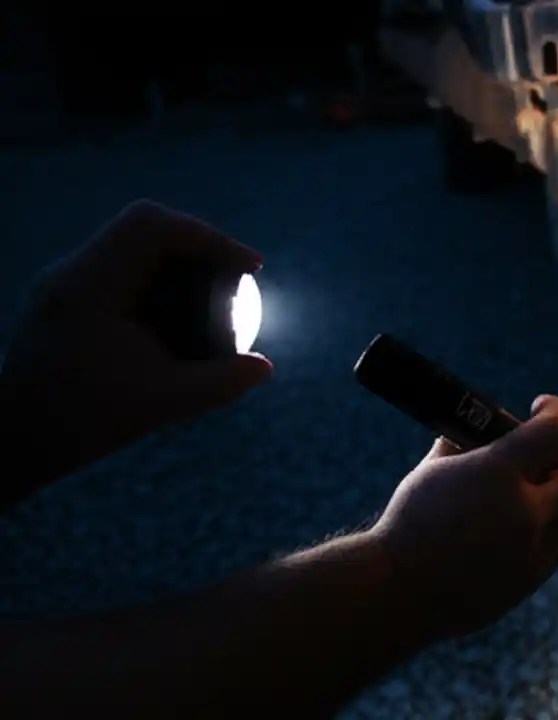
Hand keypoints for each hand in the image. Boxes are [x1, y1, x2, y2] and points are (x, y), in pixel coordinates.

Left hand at [0, 200, 272, 483]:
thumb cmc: (80, 424)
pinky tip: (179, 323)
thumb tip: (264, 368)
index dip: (210, 236)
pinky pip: (122, 272)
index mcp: (89, 283)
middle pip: (147, 228)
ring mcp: (65, 284)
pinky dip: (160, 285)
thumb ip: (218, 385)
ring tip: (214, 301)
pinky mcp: (67, 301)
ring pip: (134, 248)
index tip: (249, 266)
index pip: (153, 225)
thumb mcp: (161, 405)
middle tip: (238, 279)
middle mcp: (71, 272)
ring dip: (181, 265)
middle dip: (201, 247)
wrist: (12, 440)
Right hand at [371, 395, 557, 638]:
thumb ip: (467, 444)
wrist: (396, 592)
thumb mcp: (433, 469)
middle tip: (543, 462)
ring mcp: (532, 552)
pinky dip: (549, 532)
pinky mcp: (530, 581)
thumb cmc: (409, 522)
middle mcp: (525, 513)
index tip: (542, 407)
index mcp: (498, 474)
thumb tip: (488, 428)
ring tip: (530, 499)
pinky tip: (517, 529)